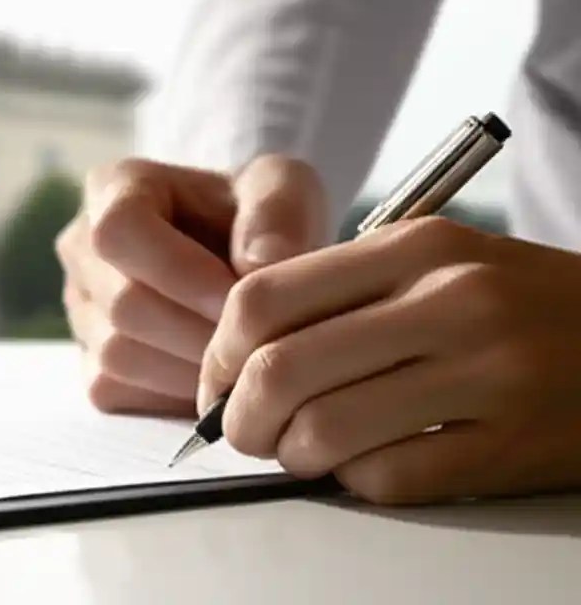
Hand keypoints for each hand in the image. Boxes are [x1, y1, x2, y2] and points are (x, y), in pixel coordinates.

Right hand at [56, 154, 325, 415]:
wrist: (246, 260)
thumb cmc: (258, 218)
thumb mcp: (284, 189)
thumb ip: (279, 212)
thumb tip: (260, 265)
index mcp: (114, 189)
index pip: (119, 230)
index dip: (179, 270)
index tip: (238, 295)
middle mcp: (81, 249)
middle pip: (123, 304)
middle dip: (198, 331)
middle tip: (259, 341)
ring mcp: (78, 310)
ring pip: (117, 355)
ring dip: (189, 368)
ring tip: (244, 358)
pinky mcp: (89, 362)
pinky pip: (116, 389)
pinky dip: (172, 393)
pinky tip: (216, 374)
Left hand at [200, 216, 580, 504]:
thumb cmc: (514, 305)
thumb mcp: (433, 262)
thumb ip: (338, 291)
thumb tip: (233, 355)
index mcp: (415, 248)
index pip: (262, 298)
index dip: (217, 354)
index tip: (217, 382)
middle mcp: (449, 303)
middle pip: (279, 370)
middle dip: (240, 418)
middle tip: (245, 431)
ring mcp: (484, 375)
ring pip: (323, 432)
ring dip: (293, 456)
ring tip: (305, 451)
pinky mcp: (508, 447)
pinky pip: (386, 479)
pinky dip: (356, 482)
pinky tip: (371, 464)